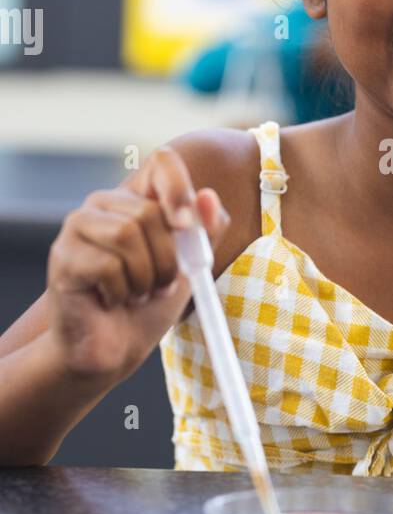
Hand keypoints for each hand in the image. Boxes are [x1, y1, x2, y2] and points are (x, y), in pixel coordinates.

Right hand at [46, 146, 229, 382]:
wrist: (115, 350)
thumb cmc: (149, 304)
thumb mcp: (189, 266)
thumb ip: (204, 232)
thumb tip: (209, 197)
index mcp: (137, 200)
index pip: (161, 163)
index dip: (179, 188)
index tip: (188, 226)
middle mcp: (103, 204)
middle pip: (148, 212)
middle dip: (166, 259)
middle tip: (158, 286)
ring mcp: (78, 227)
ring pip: (126, 234)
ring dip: (145, 277)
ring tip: (136, 294)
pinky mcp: (63, 256)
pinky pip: (106, 265)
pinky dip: (122, 292)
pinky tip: (112, 301)